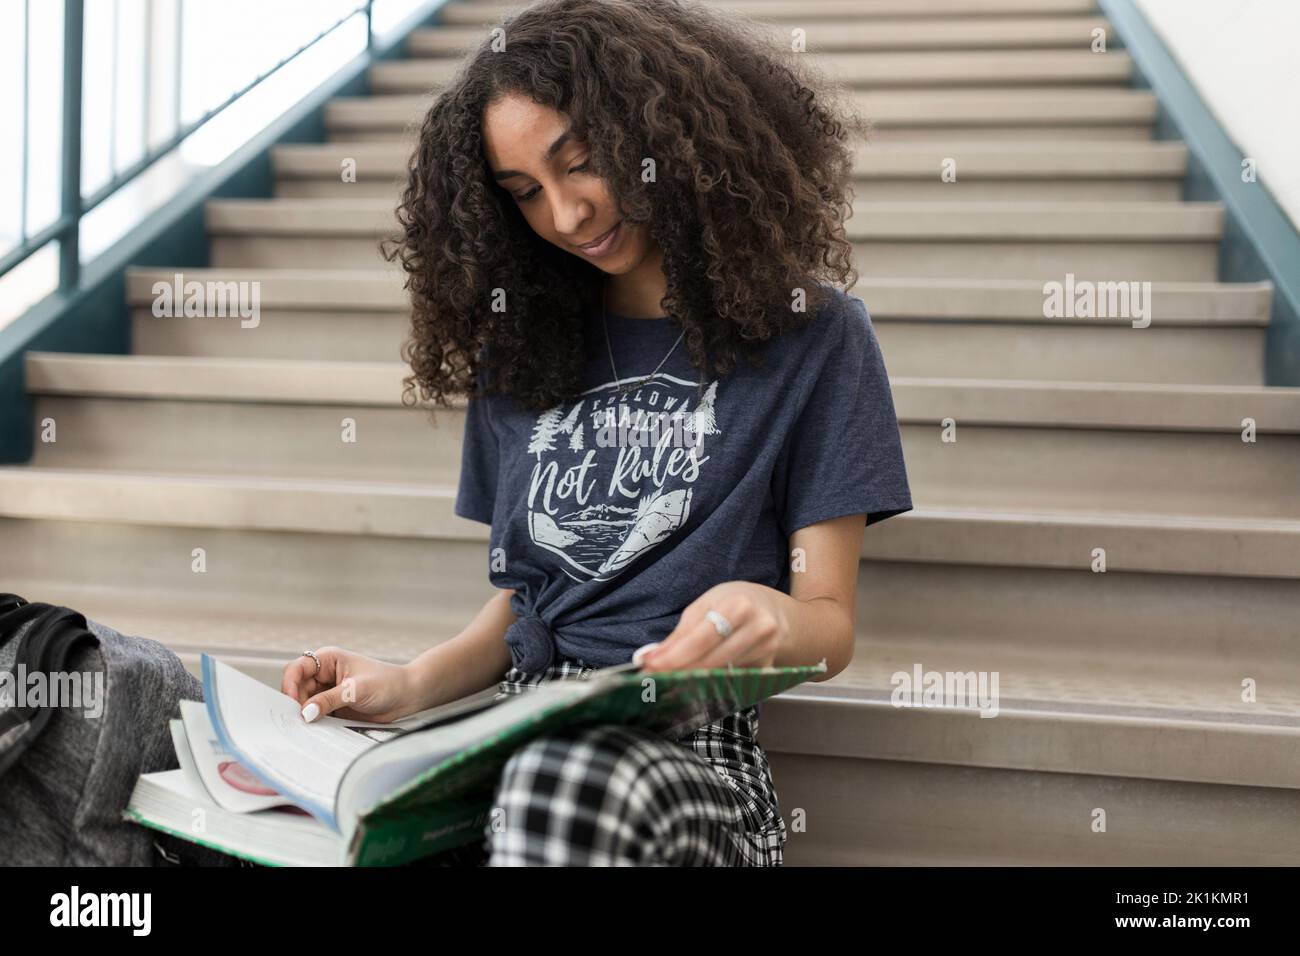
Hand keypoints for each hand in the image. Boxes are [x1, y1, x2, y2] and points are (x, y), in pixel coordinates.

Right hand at [281, 646, 416, 723]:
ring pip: (305, 704)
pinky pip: (317, 716)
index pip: (297, 669)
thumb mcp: (356, 690)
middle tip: (297, 722)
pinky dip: (314, 724)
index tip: (290, 703)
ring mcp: (328, 692)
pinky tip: (315, 732)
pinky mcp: (334, 707)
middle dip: (295, 704)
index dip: (289, 685)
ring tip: (306, 729)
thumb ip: (329, 700)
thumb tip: (305, 713)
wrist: (407, 696)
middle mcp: (325, 675)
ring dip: (304, 716)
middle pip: (297, 689)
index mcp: (328, 660)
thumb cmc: (387, 683)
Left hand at [638, 581, 786, 672]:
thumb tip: (653, 657)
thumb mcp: (706, 604)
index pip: (701, 639)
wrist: (773, 610)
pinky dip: (711, 683)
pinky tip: (695, 682)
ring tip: (671, 679)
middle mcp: (759, 629)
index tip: (651, 666)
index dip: (674, 657)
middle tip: (655, 676)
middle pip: (711, 662)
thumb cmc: (735, 601)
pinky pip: (732, 681)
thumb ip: (681, 632)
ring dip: (692, 680)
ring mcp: (767, 651)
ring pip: (721, 675)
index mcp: (739, 606)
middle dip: (679, 671)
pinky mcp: (767, 668)